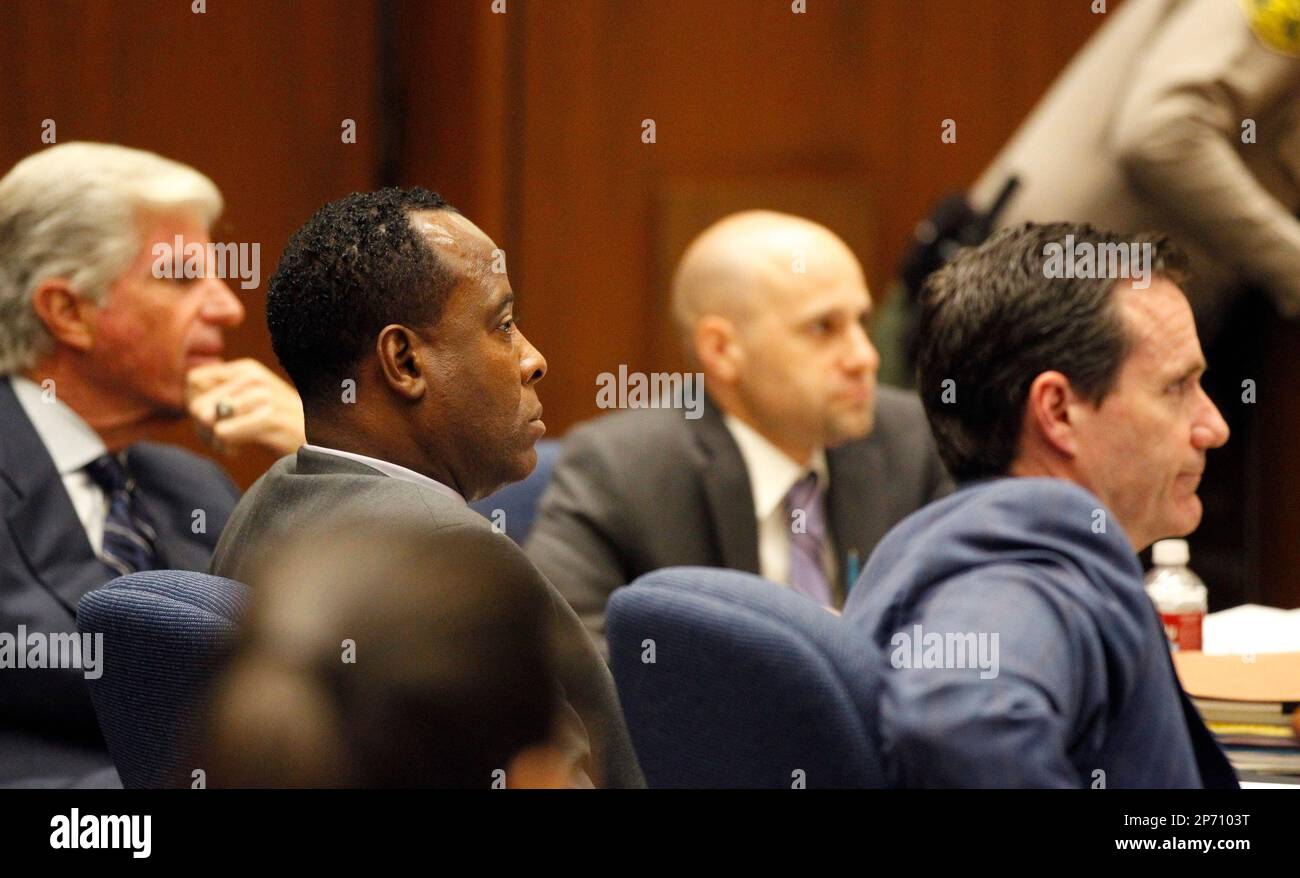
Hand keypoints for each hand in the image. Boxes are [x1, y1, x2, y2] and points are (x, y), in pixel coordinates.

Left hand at [186, 358, 305, 456]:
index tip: (214, 421)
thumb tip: (192, 408)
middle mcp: (254, 377)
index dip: (195, 405)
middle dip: (202, 428)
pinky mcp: (269, 417)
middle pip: (197, 403)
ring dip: (214, 440)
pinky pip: (222, 433)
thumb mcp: (250, 403)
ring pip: (207, 419)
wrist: (323, 442)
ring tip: (232, 444)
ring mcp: (263, 396)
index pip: (193, 380)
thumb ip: (220, 398)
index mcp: (247, 369)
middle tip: (221, 438)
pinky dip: (226, 447)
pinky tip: (240, 449)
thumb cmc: (280, 426)